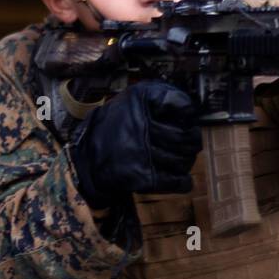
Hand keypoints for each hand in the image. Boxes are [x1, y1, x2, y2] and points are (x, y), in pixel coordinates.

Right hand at [70, 80, 200, 206]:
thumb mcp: (130, 100)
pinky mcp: (142, 177)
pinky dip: (183, 182)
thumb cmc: (113, 128)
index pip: (179, 104)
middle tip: (191, 142)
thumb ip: (159, 97)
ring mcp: (142, 153)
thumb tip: (191, 109)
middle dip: (193, 141)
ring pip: (183, 160)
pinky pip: (177, 182)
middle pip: (185, 137)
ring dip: (187, 161)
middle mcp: (140, 126)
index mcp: (139, 102)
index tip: (188, 119)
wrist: (85, 160)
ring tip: (182, 159)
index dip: (188, 113)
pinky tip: (181, 178)